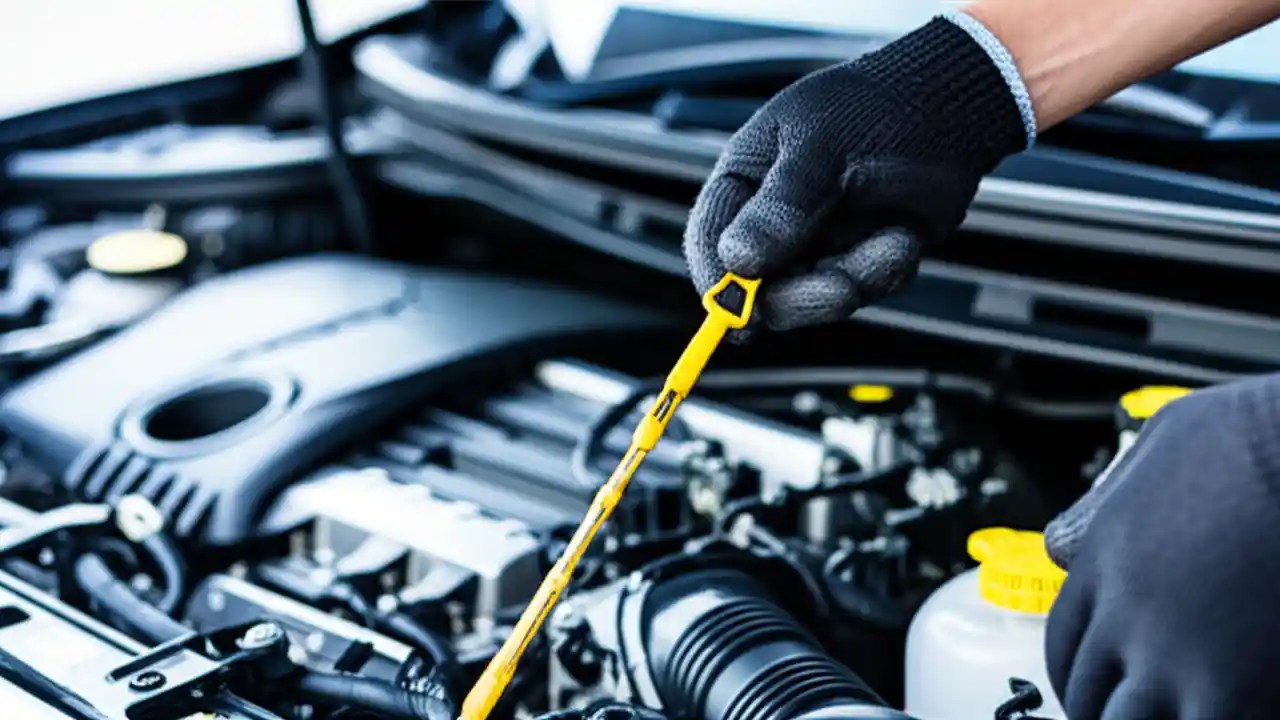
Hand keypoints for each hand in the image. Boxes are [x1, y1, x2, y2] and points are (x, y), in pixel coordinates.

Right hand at [683, 16, 1030, 333]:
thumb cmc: (875, 109)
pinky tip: (905, 236)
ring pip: (811, 298)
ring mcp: (815, 244)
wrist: (951, 108)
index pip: (709, 240)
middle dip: (801, 298)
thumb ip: (780, 206)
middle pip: (758, 288)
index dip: (718, 282)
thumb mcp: (821, 147)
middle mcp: (772, 220)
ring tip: (895, 243)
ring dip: (855, 281)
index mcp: (746, 181)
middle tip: (843, 290)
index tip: (739, 315)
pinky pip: (860, 291)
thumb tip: (737, 260)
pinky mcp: (857, 260)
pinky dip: (886, 272)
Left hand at [1044, 374, 1279, 718]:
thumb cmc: (1262, 436)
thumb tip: (1062, 546)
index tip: (1099, 680)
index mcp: (1102, 563)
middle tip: (1135, 706)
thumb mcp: (1162, 445)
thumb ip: (1106, 507)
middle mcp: (1130, 620)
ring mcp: (1185, 663)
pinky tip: (1234, 709)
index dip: (1081, 671)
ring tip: (1180, 711)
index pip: (1062, 648)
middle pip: (1090, 700)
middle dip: (1110, 708)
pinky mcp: (1245, 693)